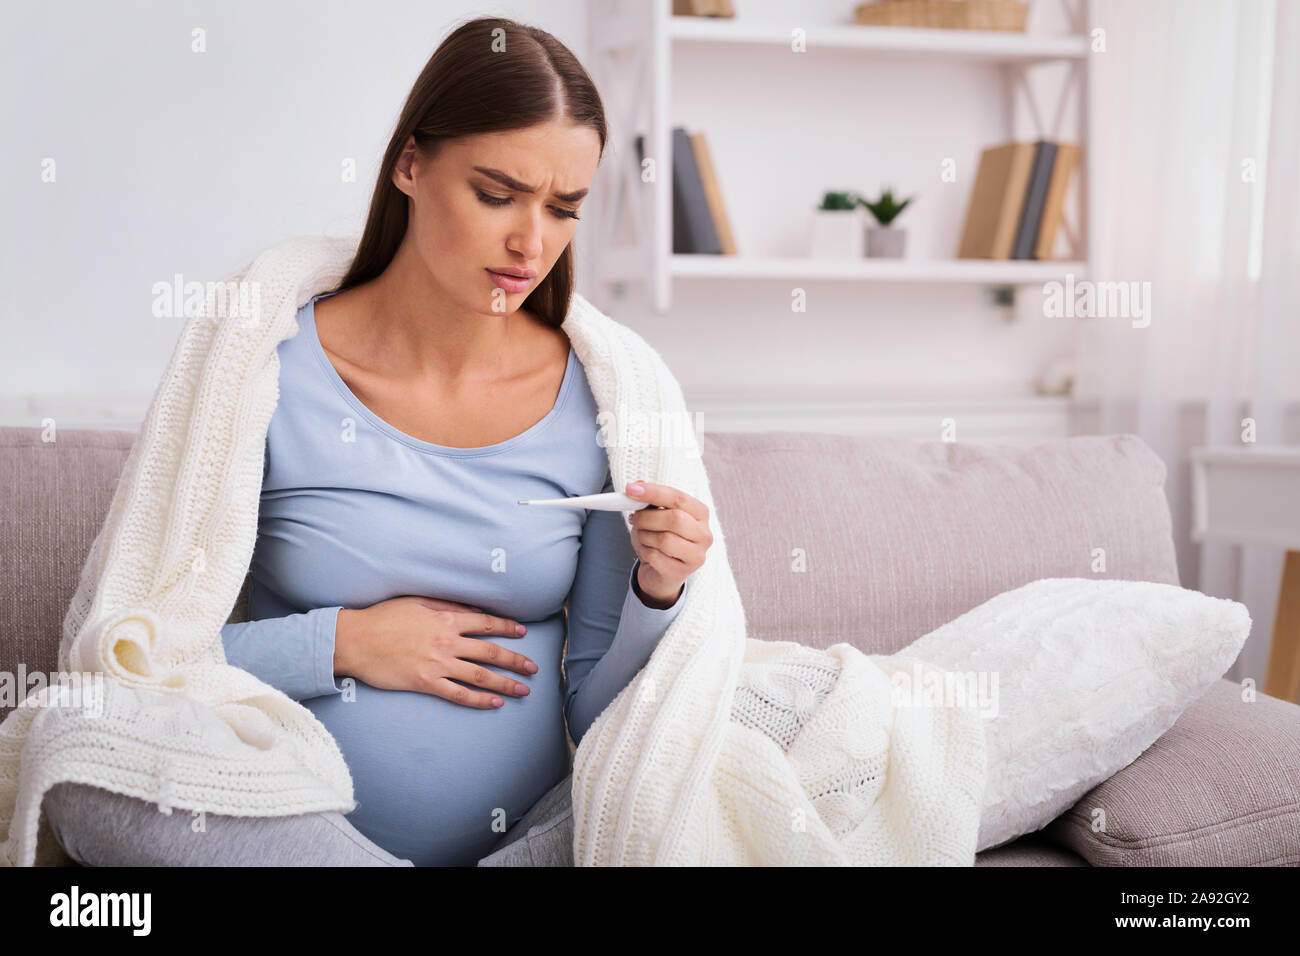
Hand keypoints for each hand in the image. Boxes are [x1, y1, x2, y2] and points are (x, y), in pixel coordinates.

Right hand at [334, 596, 537, 708]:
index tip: (523, 633)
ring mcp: (437, 665)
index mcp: (447, 620)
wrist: (356, 640)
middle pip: (490, 652)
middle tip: (534, 668)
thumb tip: (474, 609)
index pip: (486, 624)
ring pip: (480, 676)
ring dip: (505, 684)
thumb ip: (448, 605)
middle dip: (515, 660)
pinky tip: (494, 704)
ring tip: (523, 690)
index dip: (508, 628)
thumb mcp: (418, 602)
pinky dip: (478, 700)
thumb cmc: (384, 618)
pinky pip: (458, 694)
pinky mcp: (425, 683)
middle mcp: (447, 642)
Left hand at [625, 480, 712, 605]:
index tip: (631, 489)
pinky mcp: (682, 572)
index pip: (679, 498)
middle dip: (647, 517)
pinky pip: (655, 556)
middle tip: (634, 518)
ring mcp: (696, 555)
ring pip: (664, 539)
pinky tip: (646, 553)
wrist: (660, 573)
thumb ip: (649, 500)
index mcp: (700, 514)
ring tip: (642, 536)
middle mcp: (704, 534)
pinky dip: (644, 552)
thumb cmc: (659, 540)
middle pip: (674, 519)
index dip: (654, 492)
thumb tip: (637, 484)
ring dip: (644, 536)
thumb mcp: (654, 517)